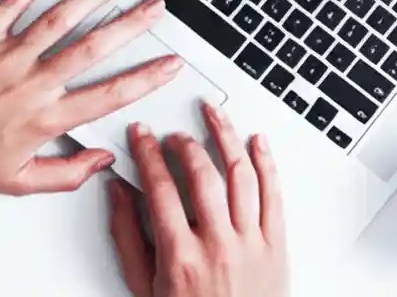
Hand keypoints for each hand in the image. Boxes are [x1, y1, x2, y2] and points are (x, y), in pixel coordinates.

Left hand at [0, 0, 180, 195]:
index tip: (170, 65)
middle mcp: (32, 84)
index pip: (110, 94)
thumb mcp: (20, 182)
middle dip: (132, 25)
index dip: (146, 79)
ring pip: (61, 19)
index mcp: (46, 119)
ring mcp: (8, 57)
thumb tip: (102, 161)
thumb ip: (67, 174)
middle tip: (156, 8)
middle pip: (94, 48)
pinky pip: (13, 4)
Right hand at [108, 106, 288, 296]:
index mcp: (180, 256)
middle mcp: (218, 246)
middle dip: (184, 144)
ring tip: (215, 117)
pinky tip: (257, 144)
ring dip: (227, 138)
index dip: (147, 154)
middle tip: (174, 134)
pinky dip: (267, 163)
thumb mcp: (144, 287)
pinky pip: (274, 195)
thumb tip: (119, 194)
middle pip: (202, 175)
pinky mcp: (276, 247)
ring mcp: (251, 245)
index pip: (160, 187)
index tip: (142, 136)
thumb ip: (127, 237)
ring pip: (241, 176)